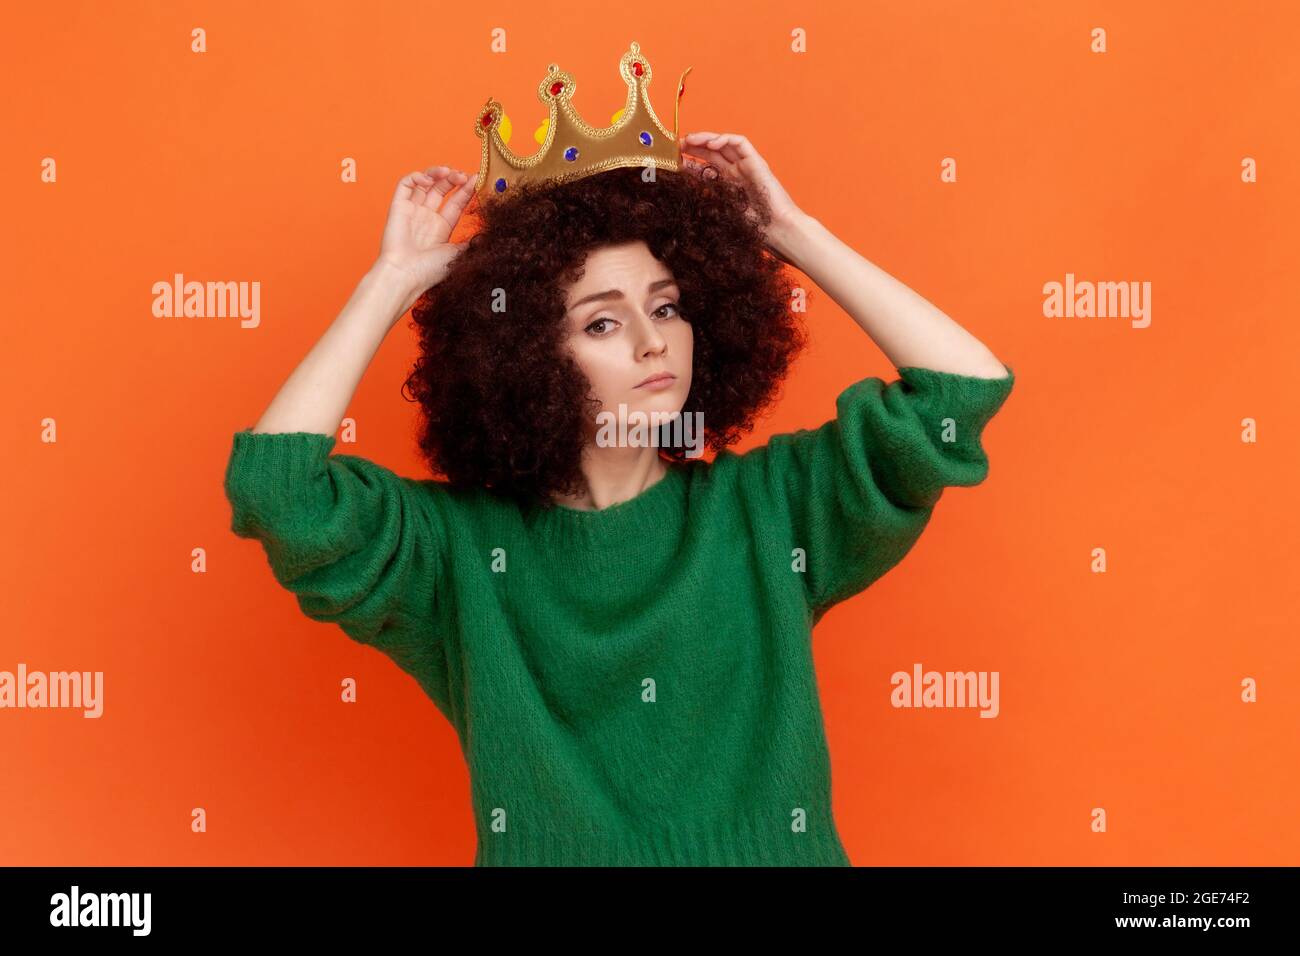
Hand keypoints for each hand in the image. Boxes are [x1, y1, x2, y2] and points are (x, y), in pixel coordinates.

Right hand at [375, 166, 475, 308]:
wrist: (405, 275)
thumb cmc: (429, 271)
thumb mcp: (457, 255)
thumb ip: (471, 243)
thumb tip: (488, 236)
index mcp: (442, 228)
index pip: (457, 202)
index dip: (467, 189)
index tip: (478, 179)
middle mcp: (428, 217)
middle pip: (442, 189)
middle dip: (454, 179)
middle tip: (463, 175)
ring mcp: (413, 211)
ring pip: (425, 183)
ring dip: (437, 173)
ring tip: (448, 172)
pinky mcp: (398, 207)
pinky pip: (405, 185)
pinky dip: (416, 176)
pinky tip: (428, 180)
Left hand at [678, 132, 805, 266]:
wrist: (778, 230)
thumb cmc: (754, 229)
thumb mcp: (722, 212)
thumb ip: (707, 200)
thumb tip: (681, 196)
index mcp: (727, 187)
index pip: (704, 169)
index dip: (689, 163)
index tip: (672, 162)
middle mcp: (736, 174)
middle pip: (711, 154)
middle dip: (693, 147)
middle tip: (675, 146)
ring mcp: (746, 167)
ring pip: (723, 144)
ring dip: (705, 139)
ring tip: (689, 140)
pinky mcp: (757, 161)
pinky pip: (740, 143)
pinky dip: (725, 139)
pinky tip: (711, 144)